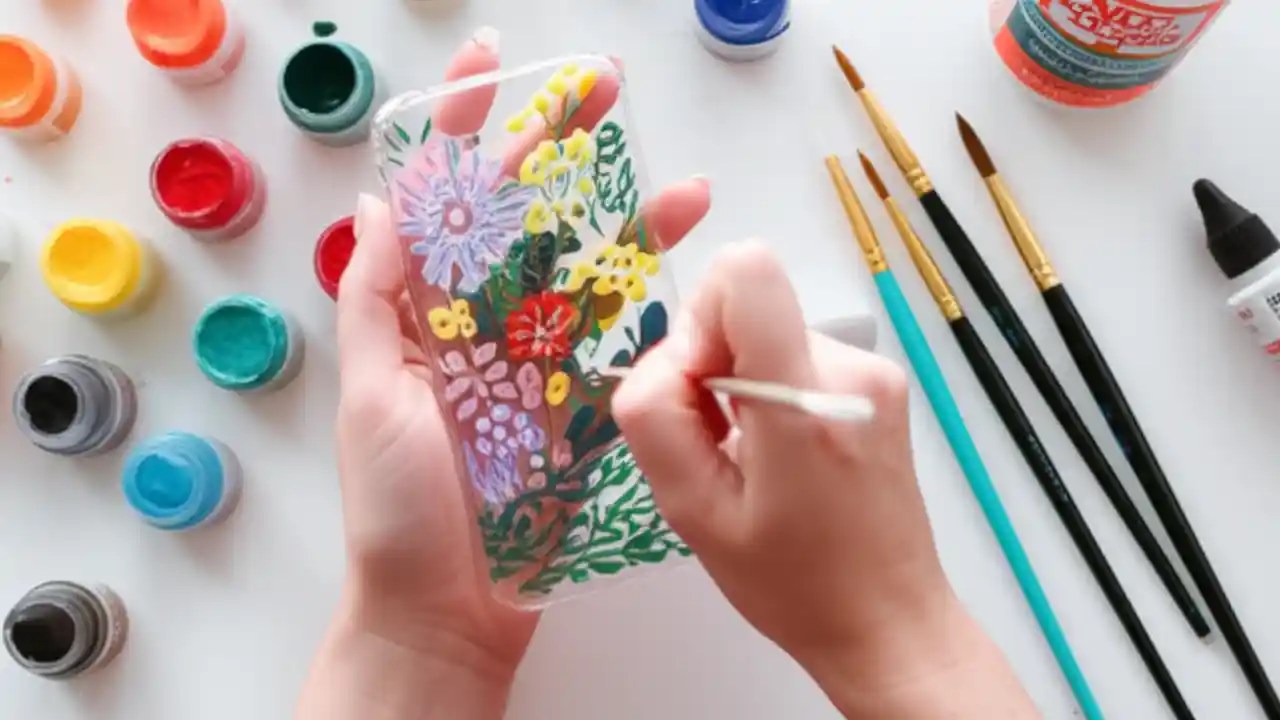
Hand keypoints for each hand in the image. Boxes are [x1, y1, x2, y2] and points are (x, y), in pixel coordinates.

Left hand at [300, 28, 712, 719]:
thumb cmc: (395, 515)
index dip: (464, 124)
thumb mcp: (370, 399)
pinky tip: (682, 283)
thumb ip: (377, 302)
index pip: (443, 199)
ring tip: (685, 194)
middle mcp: (477, 330)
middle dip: (563, 151)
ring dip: (632, 232)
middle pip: (526, 218)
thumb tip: (379, 204)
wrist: (444, 614)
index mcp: (421, 317)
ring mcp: (530, 370)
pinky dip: (648, 316)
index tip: (494, 64)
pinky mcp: (573, 414)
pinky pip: (615, 352)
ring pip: (585, 277)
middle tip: (606, 94)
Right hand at [614, 244, 1034, 716]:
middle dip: (710, 363)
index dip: (698, 317)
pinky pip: (795, 355)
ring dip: (737, 383)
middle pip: (747, 305)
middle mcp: (848, 367)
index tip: (696, 387)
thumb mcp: (693, 513)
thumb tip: (665, 358)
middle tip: (715, 445)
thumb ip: (657, 418)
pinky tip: (778, 457)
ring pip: (767, 331)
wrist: (887, 622)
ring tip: (748, 462)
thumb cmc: (793, 583)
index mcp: (803, 400)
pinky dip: (769, 392)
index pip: (747, 271)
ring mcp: (871, 371)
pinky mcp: (878, 382)